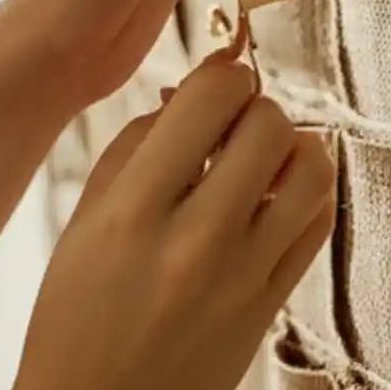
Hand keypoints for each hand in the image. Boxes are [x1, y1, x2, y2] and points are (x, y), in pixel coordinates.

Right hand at [12, 59, 336, 389]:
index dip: (217, 74)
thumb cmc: (73, 316)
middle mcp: (194, 241)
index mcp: (131, 214)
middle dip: (251, 105)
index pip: (207, 101)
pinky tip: (273, 194)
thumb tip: (184, 97)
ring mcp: (241, 277)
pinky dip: (306, 190)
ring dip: (289, 144)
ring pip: (311, 168)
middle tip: (230, 119)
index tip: (212, 79)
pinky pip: (317, 222)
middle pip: (267, 124)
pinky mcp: (270, 305)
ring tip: (257, 156)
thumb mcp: (81, 223)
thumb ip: (130, 150)